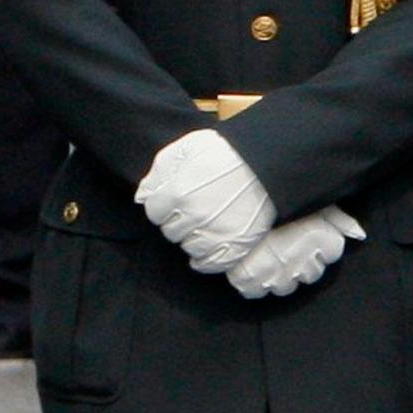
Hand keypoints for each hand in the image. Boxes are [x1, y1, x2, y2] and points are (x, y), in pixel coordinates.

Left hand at [136, 129, 276, 277]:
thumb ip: (160, 171)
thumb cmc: (228, 151)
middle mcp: (192, 217)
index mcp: (177, 193)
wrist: (270, 160)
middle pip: (171, 231)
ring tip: (206, 225)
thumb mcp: (187, 148)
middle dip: (179, 221)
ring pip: (189, 247)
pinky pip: (211, 263)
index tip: (176, 200)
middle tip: (195, 209)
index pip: (154, 212)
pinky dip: (206, 260)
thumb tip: (142, 196)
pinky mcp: (235, 245)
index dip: (165, 205)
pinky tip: (208, 250)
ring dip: (193, 238)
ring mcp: (214, 233)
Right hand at [226, 207, 364, 300]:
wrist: (235, 202)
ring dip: (278, 275)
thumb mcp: (313, 202)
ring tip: (268, 255)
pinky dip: (252, 283)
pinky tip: (250, 265)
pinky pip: (255, 292)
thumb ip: (339, 219)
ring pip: (286, 287)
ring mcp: (277, 273)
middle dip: (300, 263)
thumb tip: (359, 235)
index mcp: (321, 240)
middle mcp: (303, 260)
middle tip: (284, 246)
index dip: (320, 247)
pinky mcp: (250, 281)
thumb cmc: (276, 200)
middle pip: (311, 275)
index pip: (332, 255)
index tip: (305, 237)